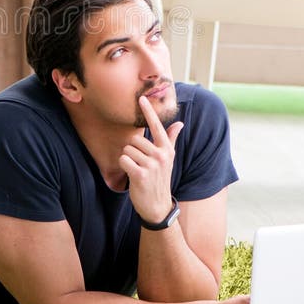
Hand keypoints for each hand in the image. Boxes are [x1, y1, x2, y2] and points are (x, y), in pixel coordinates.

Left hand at [119, 94, 183, 223]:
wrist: (157, 206)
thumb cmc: (160, 179)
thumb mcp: (168, 159)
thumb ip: (170, 139)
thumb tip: (180, 123)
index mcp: (166, 149)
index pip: (157, 126)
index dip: (148, 111)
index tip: (141, 98)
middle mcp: (161, 155)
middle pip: (134, 140)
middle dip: (132, 152)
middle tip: (141, 165)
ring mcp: (152, 165)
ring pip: (127, 150)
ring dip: (128, 160)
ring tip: (137, 170)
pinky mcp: (141, 174)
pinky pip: (124, 159)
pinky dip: (124, 166)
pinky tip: (132, 175)